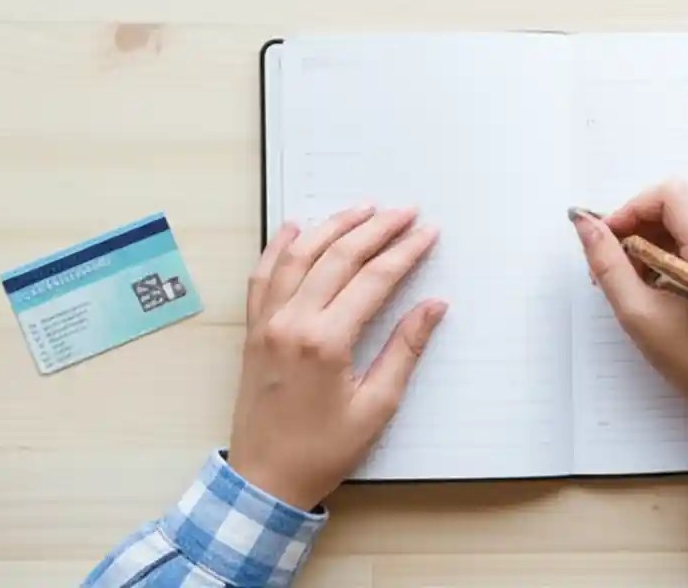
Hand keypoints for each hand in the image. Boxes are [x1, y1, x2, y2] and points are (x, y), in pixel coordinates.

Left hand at [228, 205, 446, 509]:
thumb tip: (433, 306)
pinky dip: (279, 246)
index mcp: (326, 341)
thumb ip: (405, 349)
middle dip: (376, 229)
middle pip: (338, 256)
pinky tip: (295, 228)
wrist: (264, 479)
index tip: (427, 233)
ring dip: (332, 226)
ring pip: (299, 255)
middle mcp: (292, 322)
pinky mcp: (254, 330)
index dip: (405, 252)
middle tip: (404, 212)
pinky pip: (263, 275)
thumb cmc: (322, 451)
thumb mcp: (376, 406)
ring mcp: (267, 322)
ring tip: (362, 209)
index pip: (374, 279)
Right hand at [571, 181, 687, 442]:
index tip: (609, 240)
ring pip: (681, 225)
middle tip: (610, 269)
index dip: (632, 209)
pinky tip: (653, 286)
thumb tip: (582, 221)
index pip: (670, 195)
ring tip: (630, 283)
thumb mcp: (638, 311)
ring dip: (649, 245)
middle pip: (674, 209)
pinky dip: (667, 255)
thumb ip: (607, 262)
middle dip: (636, 232)